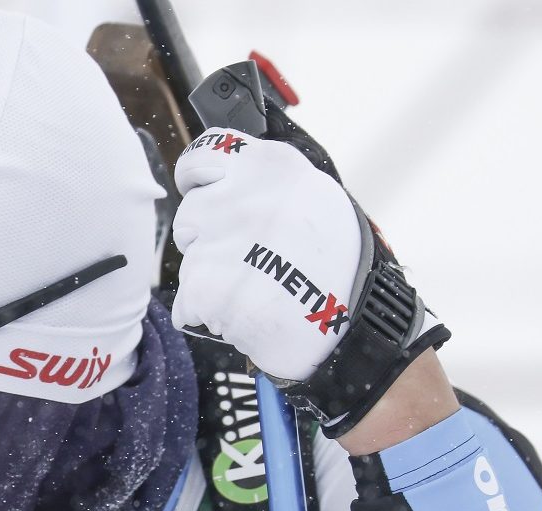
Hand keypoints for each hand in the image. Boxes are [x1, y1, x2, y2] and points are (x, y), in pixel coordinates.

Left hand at [167, 129, 359, 381]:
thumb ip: (264, 185)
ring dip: (209, 276)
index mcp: (269, 165)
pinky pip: (186, 301)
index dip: (198, 181)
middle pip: (190, 213)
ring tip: (254, 290)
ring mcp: (219, 239)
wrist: (355, 323)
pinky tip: (242, 314)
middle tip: (247, 260)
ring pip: (189, 259)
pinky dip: (206, 313)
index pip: (202, 156)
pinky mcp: (204, 284)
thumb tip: (220, 183)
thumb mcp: (313, 197)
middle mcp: (241, 194)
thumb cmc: (337, 264)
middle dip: (206, 237)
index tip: (204, 193)